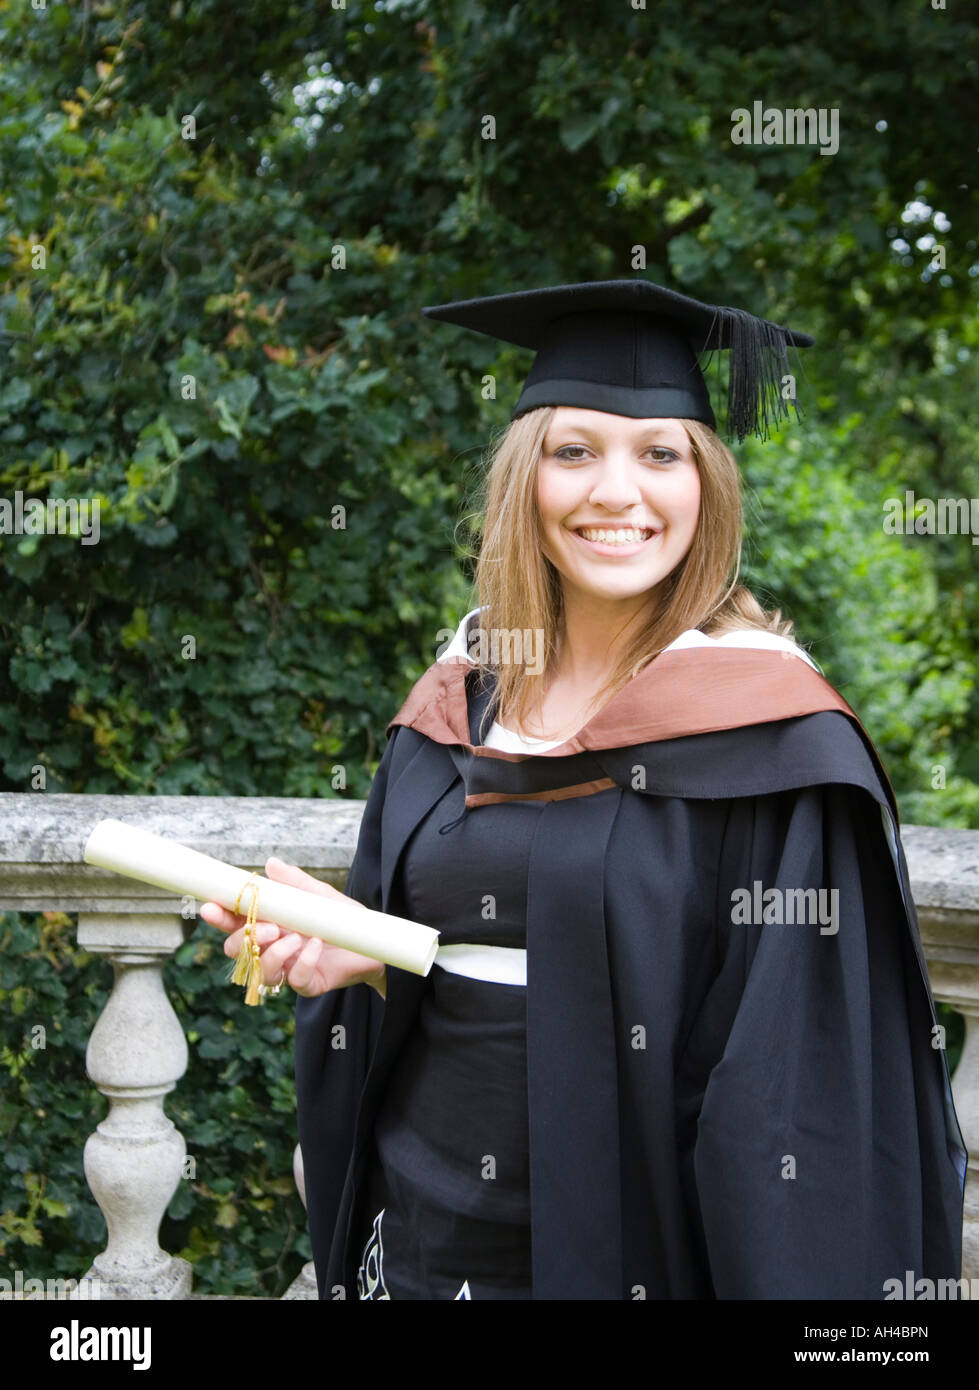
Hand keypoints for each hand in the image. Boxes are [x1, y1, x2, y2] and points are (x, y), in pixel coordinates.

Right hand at [199, 857, 386, 999]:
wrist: (374, 942)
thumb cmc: (342, 917)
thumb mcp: (319, 895)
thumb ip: (295, 882)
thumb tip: (270, 863)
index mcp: (270, 923)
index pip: (235, 922)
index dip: (219, 916)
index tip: (210, 906)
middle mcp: (273, 947)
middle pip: (236, 951)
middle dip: (243, 939)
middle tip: (267, 927)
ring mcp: (288, 968)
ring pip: (260, 971)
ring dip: (272, 954)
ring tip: (294, 937)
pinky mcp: (309, 984)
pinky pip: (294, 980)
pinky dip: (302, 962)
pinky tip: (316, 946)